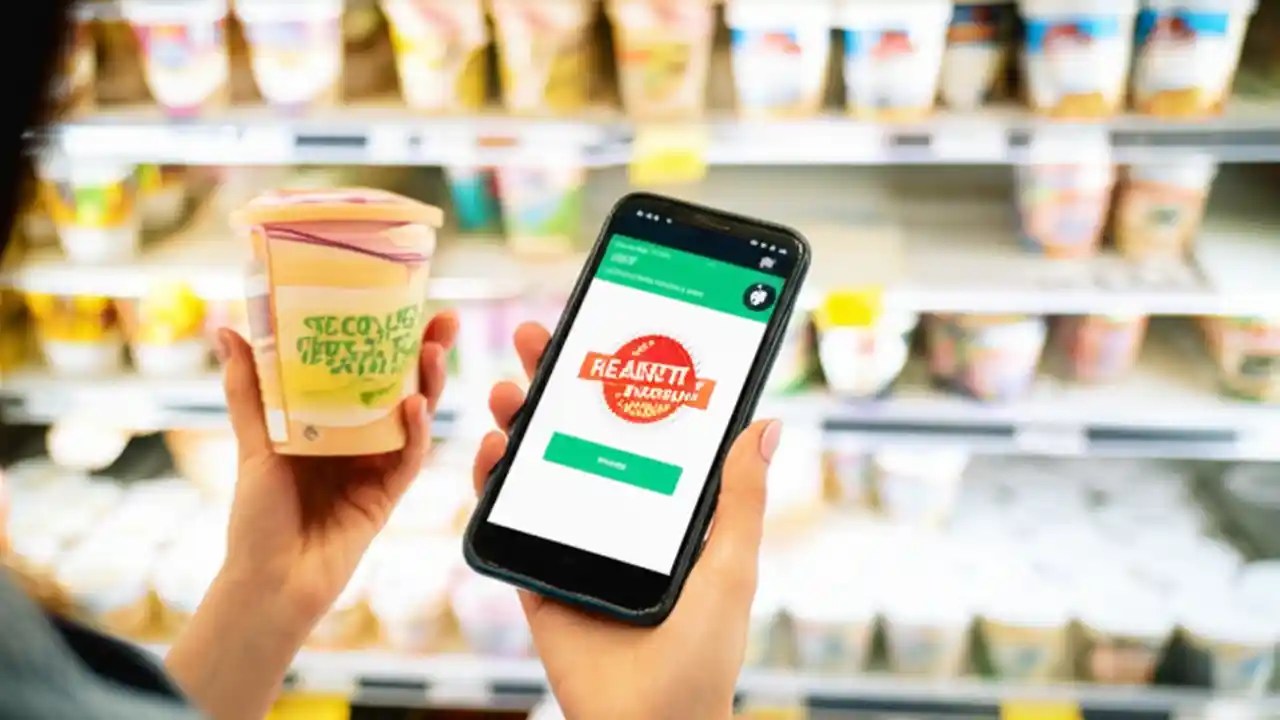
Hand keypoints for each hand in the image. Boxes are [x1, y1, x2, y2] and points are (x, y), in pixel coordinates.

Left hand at [165, 310, 457, 719]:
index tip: (404, 300)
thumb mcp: (253, 445)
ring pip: (416, 415)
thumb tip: (229, 329)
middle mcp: (360, 438)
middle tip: (444, 320)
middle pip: (403, 385)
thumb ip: (250, 390)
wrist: (269, 582)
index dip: (391, 336)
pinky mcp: (389, 494)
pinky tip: (415, 406)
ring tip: (432, 352)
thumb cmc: (256, 518)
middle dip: (427, 352)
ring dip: (428, 383)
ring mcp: (378, 465)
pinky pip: (410, 456)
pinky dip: (415, 430)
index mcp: (331, 421)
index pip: (368, 368)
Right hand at [471, 323, 781, 719]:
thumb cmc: (704, 654)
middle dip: (554, 382)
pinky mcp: (535, 576)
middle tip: (537, 337)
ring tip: (506, 387)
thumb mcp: (731, 565)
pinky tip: (489, 449)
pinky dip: (490, 482)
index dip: (616, 380)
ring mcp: (570, 542)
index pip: (634, 428)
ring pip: (535, 468)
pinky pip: (505, 522)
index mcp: (658, 507)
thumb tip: (765, 423)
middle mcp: (612, 514)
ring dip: (516, 422)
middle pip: (577, 433)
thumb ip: (742, 497)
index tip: (602, 332)